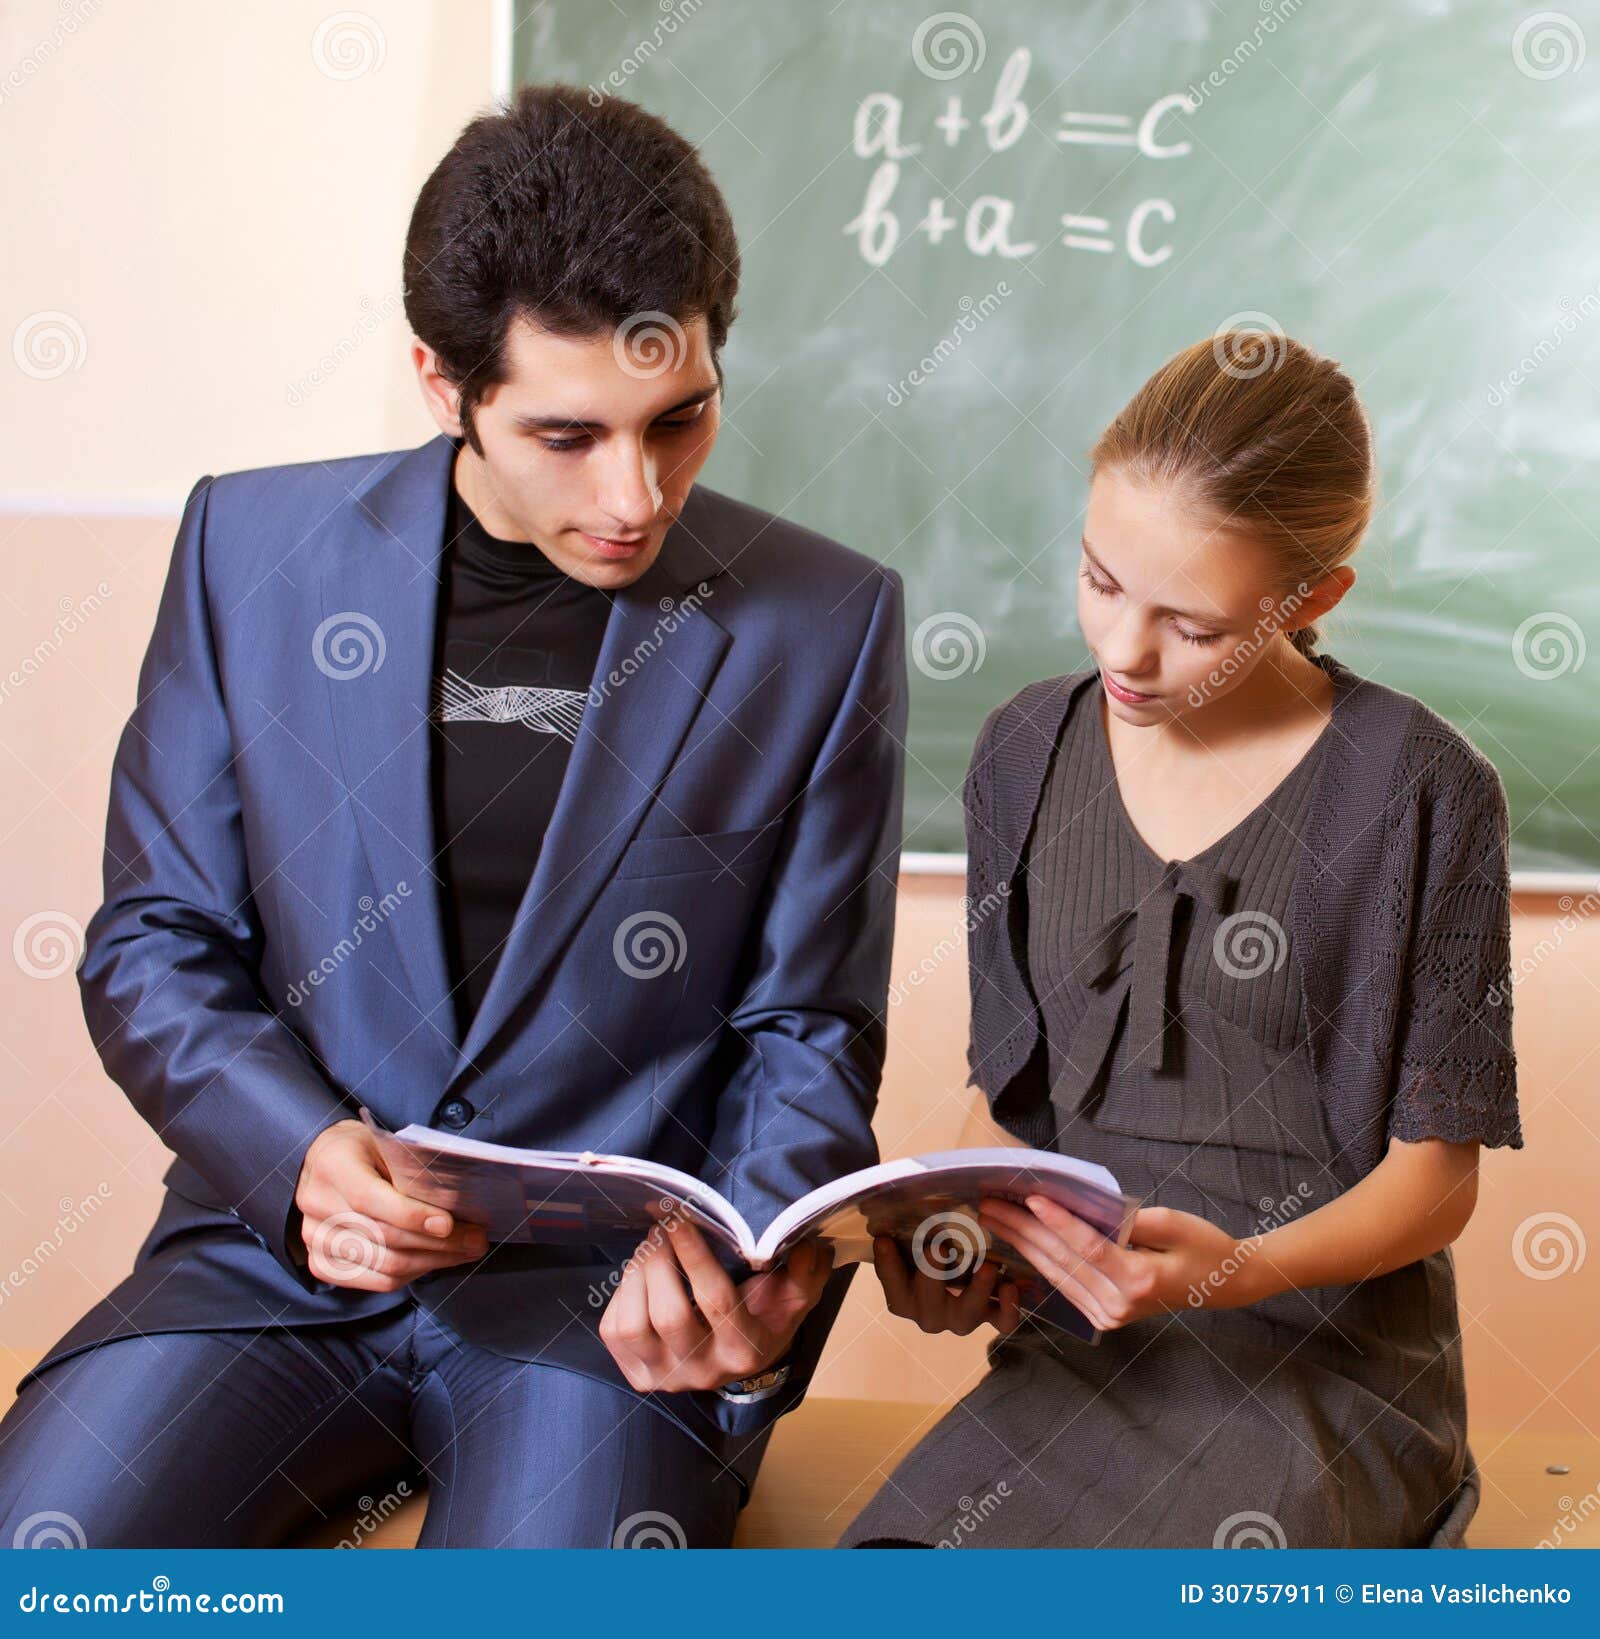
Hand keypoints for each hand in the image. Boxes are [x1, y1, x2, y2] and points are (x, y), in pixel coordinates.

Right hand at [294, 1118, 487, 1289]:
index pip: (368, 1199)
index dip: (410, 1215)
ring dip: (433, 1261)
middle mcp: (318, 1204)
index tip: (448, 1223)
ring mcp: (316, 1238)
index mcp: (333, 1166)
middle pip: (384, 1237)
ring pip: (384, 1265)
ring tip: (465, 1251)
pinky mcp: (321, 1264)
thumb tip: (457, 1201)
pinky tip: (434, 1260)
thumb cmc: (365, 1151)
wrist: (322, 1163)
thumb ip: (411, 1170)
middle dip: (439, 1243)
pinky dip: (411, 1274)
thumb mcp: (386, 1145)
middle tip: (476, 1239)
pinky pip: (375, 1281)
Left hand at [599, 1217, 832, 1393]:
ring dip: (636, 1275)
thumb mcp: (794, 1296)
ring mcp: (665, 1378)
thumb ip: (806, 1272)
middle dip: (659, 1261)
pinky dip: (621, 1293)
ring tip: (649, 1247)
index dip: (695, 1256)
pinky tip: (640, 1274)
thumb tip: (806, 1246)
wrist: (739, 1357)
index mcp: (743, 1350)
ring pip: (633, 1325)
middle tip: (662, 1227)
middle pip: (669, 1315)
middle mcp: (703, 1371)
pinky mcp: (637, 1374)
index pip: (716, 1302)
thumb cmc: (765, 1315)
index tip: (681, 1219)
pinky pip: (613, 1330)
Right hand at [871, 1235, 1022, 1335]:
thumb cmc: (925, 1255)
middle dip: (932, 1272)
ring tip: (988, 1267)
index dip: (886, 1262)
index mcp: (902, 1296)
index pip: (890, 1280)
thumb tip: (880, 1206)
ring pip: (966, 1314)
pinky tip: (1012, 1286)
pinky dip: (1008, 1309)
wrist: (954, 1282)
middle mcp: (928, 1313)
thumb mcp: (909, 1245)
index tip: (884, 1239)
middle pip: (926, 1300)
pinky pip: (1001, 1323)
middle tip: (938, 1246)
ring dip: (977, 1290)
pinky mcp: (989, 1318)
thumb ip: (900, 1232)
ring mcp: (960, 1319)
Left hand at [977, 1196, 1247, 1329]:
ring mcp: (1110, 1315)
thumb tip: (1089, 1209)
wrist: (1224, 1284)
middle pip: (1063, 1262)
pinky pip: (1066, 1284)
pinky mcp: (1105, 1314)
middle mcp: (1120, 1304)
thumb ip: (1131, 1219)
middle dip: (1023, 1230)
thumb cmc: (1203, 1247)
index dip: (1058, 1221)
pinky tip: (1018, 1241)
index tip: (1030, 1197)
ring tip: (993, 1219)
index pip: (1088, 1247)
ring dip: (1022, 1245)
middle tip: (990, 1204)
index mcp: (1139, 1281)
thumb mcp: (1174, 1223)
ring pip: (1057, 1275)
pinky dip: (1040, 1260)